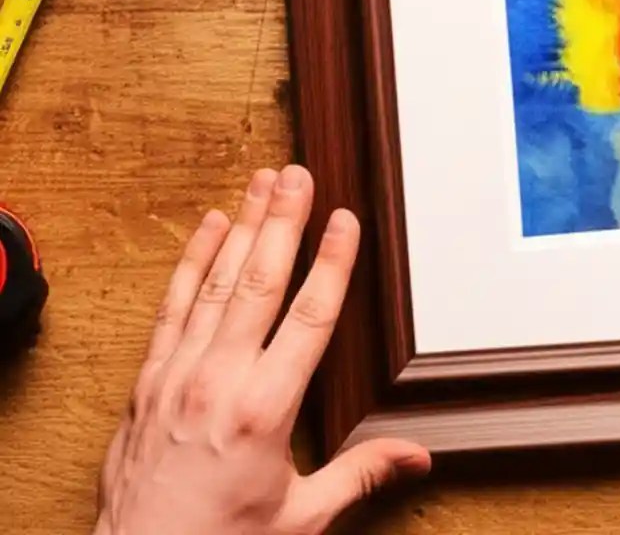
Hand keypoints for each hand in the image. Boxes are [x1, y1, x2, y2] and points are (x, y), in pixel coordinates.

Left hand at [95, 166, 430, 534]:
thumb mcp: (302, 516)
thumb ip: (359, 474)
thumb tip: (416, 456)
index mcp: (266, 408)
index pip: (309, 316)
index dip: (331, 263)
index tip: (345, 221)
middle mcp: (219, 380)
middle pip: (259, 281)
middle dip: (283, 222)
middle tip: (297, 175)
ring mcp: (177, 374)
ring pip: (215, 283)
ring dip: (241, 228)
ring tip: (259, 184)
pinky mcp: (147, 380)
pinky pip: (173, 306)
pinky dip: (191, 263)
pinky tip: (208, 229)